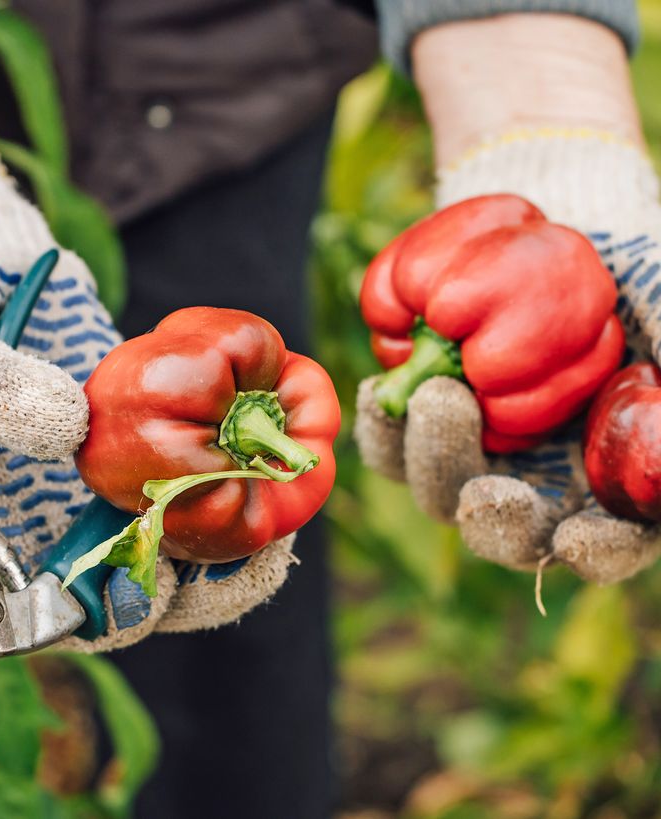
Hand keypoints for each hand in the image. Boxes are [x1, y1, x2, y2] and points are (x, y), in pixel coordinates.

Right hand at [0, 56, 297, 647]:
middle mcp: (58, 519)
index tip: (174, 576)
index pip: (69, 608)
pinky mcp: (144, 438)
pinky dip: (241, 452)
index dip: (127, 609)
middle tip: (271, 526)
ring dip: (248, 511)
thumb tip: (68, 425)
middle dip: (218, 567)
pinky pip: (201, 465)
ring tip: (290, 469)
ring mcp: (105, 482)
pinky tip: (275, 418)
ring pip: (188, 531)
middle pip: (149, 583)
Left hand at [357, 128, 660, 583]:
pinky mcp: (421, 424)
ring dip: (428, 456)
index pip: (611, 542)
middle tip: (488, 441)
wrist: (567, 229)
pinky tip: (382, 390)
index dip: (597, 550)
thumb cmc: (638, 280)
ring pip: (439, 491)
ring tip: (429, 393)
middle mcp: (540, 483)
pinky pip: (392, 444)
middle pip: (506, 530)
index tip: (577, 538)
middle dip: (490, 506)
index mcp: (612, 479)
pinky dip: (385, 424)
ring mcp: (476, 457)